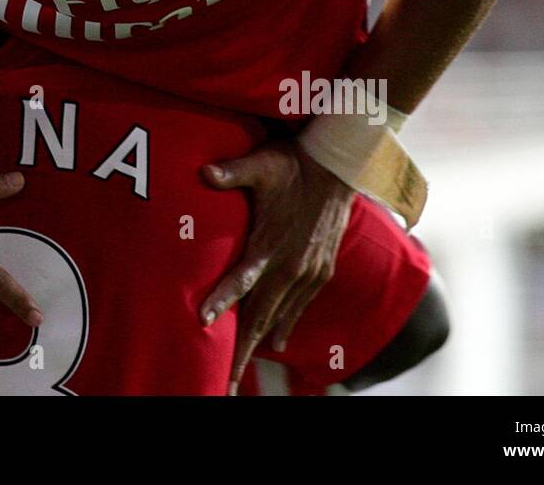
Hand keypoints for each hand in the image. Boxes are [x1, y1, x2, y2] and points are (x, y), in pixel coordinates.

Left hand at [200, 140, 354, 393]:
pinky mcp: (322, 270)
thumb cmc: (295, 164)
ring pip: (280, 315)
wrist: (340, 168)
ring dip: (262, 341)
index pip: (242, 278)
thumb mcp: (262, 163)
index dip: (223, 300)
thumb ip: (232, 171)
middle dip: (242, 348)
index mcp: (272, 243)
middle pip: (261, 314)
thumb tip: (203, 171)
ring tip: (242, 369)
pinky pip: (300, 306)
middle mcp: (291, 266)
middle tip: (225, 379)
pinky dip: (287, 324)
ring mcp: (309, 272)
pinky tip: (278, 340)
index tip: (203, 321)